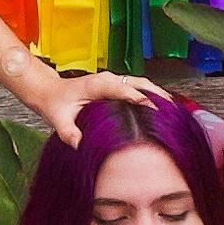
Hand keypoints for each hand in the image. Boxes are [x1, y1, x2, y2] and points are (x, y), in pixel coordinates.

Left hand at [30, 67, 165, 144]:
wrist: (49, 91)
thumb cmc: (55, 103)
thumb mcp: (58, 120)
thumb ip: (68, 133)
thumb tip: (80, 144)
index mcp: (98, 84)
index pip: (126, 90)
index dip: (143, 100)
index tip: (157, 112)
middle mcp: (108, 79)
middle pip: (141, 83)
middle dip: (158, 95)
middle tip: (174, 111)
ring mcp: (113, 81)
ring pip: (142, 84)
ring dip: (158, 94)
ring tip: (174, 111)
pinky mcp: (115, 86)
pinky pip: (137, 88)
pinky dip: (151, 95)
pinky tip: (160, 109)